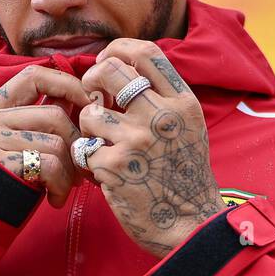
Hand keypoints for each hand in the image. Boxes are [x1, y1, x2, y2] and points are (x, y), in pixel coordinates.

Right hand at [0, 65, 91, 208]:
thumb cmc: (0, 182)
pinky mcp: (0, 165)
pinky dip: (61, 186)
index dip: (68, 84)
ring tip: (65, 188)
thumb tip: (80, 101)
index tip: (89, 101)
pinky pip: (50, 166)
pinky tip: (54, 199)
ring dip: (71, 171)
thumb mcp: (14, 144)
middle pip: (54, 116)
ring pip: (56, 143)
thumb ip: (39, 121)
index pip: (34, 77)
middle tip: (81, 169)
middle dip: (77, 144)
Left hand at [77, 40, 223, 256]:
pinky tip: (104, 171)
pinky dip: (89, 158)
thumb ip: (164, 99)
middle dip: (92, 80)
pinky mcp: (114, 166)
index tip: (105, 61)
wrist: (190, 225)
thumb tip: (124, 69)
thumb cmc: (184, 177)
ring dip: (88, 127)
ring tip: (102, 142)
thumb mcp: (188, 128)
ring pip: (90, 113)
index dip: (117, 50)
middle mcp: (161, 116)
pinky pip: (85, 148)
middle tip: (93, 97)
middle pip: (110, 72)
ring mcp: (136, 140)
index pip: (145, 53)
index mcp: (182, 103)